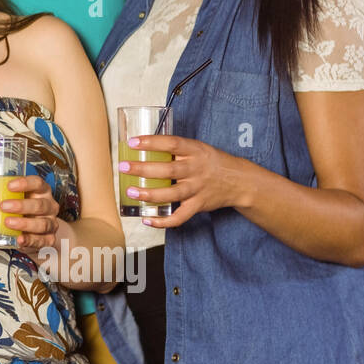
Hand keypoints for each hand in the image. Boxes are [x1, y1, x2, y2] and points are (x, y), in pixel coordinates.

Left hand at [0, 175, 60, 250]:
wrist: (37, 234)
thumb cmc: (21, 212)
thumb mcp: (7, 202)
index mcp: (39, 192)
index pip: (37, 182)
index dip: (26, 183)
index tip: (10, 185)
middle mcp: (48, 206)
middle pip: (40, 204)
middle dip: (22, 205)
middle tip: (3, 206)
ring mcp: (50, 223)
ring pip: (43, 223)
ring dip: (25, 224)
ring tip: (8, 223)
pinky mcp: (48, 240)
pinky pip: (41, 241)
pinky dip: (30, 241)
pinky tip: (19, 240)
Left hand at [118, 134, 246, 226]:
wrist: (240, 181)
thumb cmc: (211, 162)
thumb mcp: (198, 149)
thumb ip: (176, 150)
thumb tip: (145, 146)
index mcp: (195, 151)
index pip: (172, 144)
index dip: (152, 142)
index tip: (133, 142)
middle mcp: (196, 170)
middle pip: (168, 170)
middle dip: (143, 169)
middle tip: (124, 167)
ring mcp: (198, 189)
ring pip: (172, 194)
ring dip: (149, 195)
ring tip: (131, 192)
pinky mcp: (199, 205)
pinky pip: (180, 217)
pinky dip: (163, 221)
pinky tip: (147, 220)